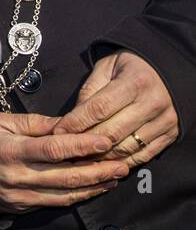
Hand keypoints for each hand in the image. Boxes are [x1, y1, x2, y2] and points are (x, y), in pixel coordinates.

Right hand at [0, 111, 128, 215]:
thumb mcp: (1, 121)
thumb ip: (37, 125)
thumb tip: (69, 124)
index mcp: (10, 150)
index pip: (54, 149)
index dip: (82, 146)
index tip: (106, 141)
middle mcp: (16, 176)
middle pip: (66, 177)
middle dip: (98, 171)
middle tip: (124, 165)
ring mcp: (18, 196)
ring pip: (64, 195)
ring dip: (93, 187)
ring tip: (115, 177)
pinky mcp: (19, 208)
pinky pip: (53, 204)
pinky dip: (76, 197)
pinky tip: (92, 189)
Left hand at [52, 50, 179, 168]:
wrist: (169, 71)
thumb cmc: (131, 67)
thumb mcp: (107, 67)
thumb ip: (89, 91)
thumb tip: (71, 119)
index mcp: (135, 82)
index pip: (99, 108)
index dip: (76, 122)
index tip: (57, 131)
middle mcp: (153, 103)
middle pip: (112, 132)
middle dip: (84, 143)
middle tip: (65, 149)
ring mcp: (165, 121)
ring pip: (126, 148)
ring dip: (101, 156)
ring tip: (81, 158)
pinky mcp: (172, 135)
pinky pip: (143, 156)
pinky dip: (121, 162)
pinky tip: (104, 162)